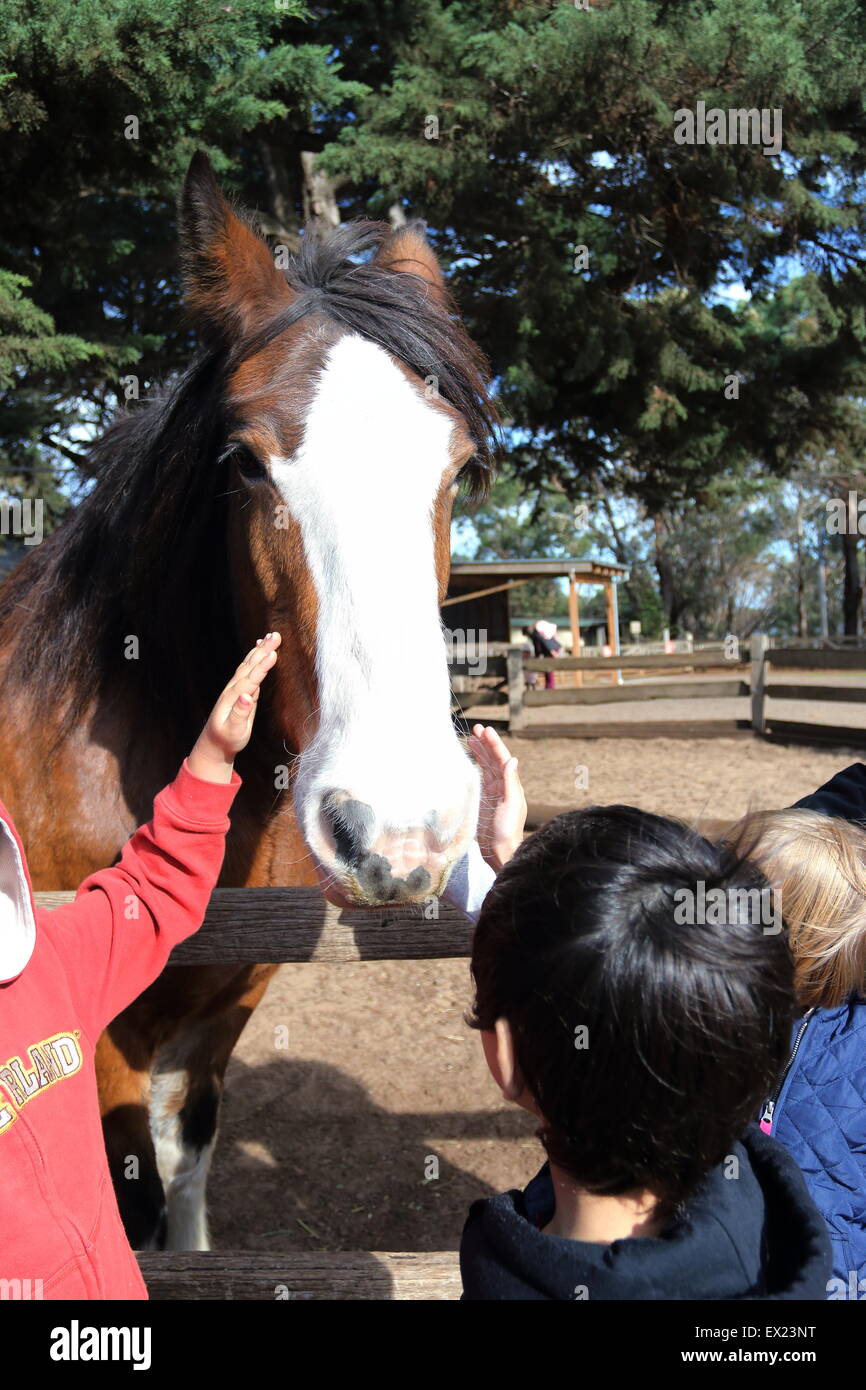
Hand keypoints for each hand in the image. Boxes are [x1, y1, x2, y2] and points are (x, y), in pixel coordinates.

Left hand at [188, 632, 280, 783]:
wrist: (215, 744)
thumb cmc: (226, 739)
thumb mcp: (233, 730)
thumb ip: (239, 714)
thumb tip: (246, 697)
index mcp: (233, 697)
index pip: (250, 679)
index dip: (262, 666)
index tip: (273, 653)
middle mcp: (234, 689)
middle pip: (250, 666)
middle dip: (263, 650)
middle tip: (276, 635)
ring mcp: (237, 688)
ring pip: (249, 665)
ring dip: (260, 650)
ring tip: (271, 637)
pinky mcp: (242, 691)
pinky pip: (250, 670)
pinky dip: (256, 658)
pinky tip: (260, 650)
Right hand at [469, 723, 526, 870]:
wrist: (500, 851)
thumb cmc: (507, 830)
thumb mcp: (510, 805)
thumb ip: (511, 782)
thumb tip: (512, 759)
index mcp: (511, 785)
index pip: (502, 759)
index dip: (494, 744)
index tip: (485, 730)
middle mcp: (503, 786)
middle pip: (494, 759)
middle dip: (486, 744)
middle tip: (476, 728)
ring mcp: (493, 792)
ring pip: (486, 766)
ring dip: (480, 752)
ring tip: (470, 738)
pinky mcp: (485, 799)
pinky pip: (481, 777)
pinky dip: (476, 766)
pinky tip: (470, 758)